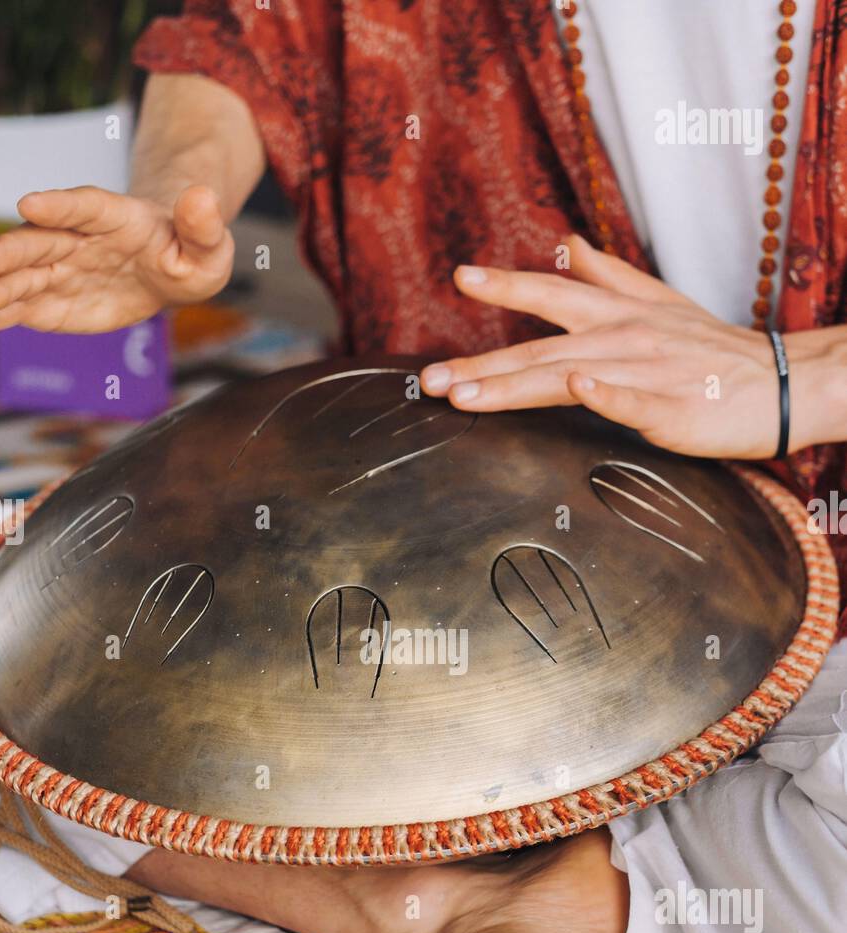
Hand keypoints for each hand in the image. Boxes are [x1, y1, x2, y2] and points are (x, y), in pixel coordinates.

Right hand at [0, 184, 233, 333]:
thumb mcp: (207, 248)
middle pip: (39, 241)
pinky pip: (21, 306)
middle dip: (9, 252)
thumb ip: (203, 228)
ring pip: (22, 277)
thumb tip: (205, 200)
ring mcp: (60, 269)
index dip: (58, 205)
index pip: (83, 206)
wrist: (166, 271)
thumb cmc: (188, 254)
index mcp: (113, 217)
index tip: (31, 203)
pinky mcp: (53, 300)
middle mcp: (76, 238)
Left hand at [420, 235, 843, 459]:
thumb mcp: (661, 302)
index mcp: (618, 314)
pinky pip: (632, 399)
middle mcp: (624, 337)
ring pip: (570, 375)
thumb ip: (609, 276)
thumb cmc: (713, 351)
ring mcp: (646, 373)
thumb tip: (569, 244)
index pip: (552, 293)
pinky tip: (578, 384)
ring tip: (466, 396)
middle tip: (431, 378)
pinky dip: (604, 391)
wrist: (780, 385)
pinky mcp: (671, 409)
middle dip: (483, 362)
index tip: (459, 276)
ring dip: (516, 384)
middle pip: (542, 347)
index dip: (506, 283)